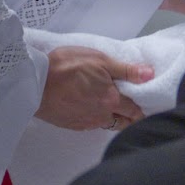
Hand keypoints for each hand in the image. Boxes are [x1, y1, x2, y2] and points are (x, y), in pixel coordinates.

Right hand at [35, 45, 153, 131]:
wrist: (33, 82)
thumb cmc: (67, 66)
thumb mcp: (100, 60)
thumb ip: (126, 70)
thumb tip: (150, 75)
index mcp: (112, 100)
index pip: (135, 110)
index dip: (143, 108)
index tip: (147, 104)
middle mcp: (101, 116)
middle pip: (124, 122)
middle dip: (132, 117)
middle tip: (135, 108)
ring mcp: (85, 123)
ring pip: (107, 124)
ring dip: (114, 119)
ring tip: (114, 107)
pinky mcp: (71, 124)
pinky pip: (90, 125)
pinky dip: (96, 119)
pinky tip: (92, 109)